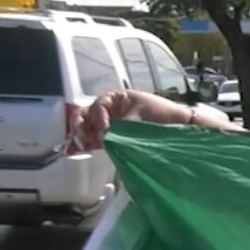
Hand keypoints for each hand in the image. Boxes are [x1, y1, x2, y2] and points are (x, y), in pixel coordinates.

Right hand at [70, 89, 195, 150]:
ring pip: (85, 128)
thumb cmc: (162, 114)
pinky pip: (92, 140)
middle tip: (84, 139)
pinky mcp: (110, 139)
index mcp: (116, 99)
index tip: (105, 128)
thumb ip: (123, 126)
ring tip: (78, 147)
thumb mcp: (142, 115)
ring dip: (79, 136)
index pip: (99, 105)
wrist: (177, 126)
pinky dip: (82, 144)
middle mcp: (108, 111)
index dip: (99, 116)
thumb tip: (107, 138)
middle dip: (81, 126)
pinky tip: (72, 150)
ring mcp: (107, 125)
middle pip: (85, 115)